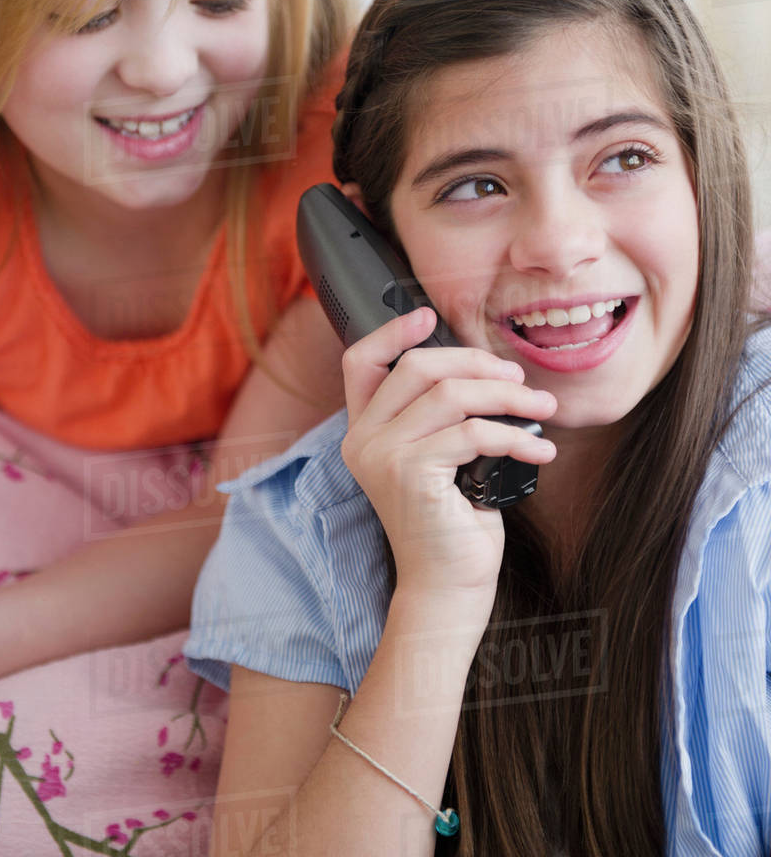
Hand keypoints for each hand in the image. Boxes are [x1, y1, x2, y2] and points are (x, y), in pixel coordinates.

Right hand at [341, 308, 556, 616]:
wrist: (448, 586)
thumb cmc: (451, 522)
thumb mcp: (439, 457)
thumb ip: (438, 415)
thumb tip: (483, 368)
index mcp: (364, 431)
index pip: (360, 362)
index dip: (392, 331)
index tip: (429, 316)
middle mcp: (362, 439)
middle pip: (417, 366)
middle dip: (476, 362)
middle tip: (519, 379)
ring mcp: (382, 455)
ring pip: (451, 394)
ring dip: (507, 397)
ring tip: (542, 411)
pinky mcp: (410, 472)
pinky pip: (474, 433)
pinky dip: (516, 435)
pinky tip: (540, 450)